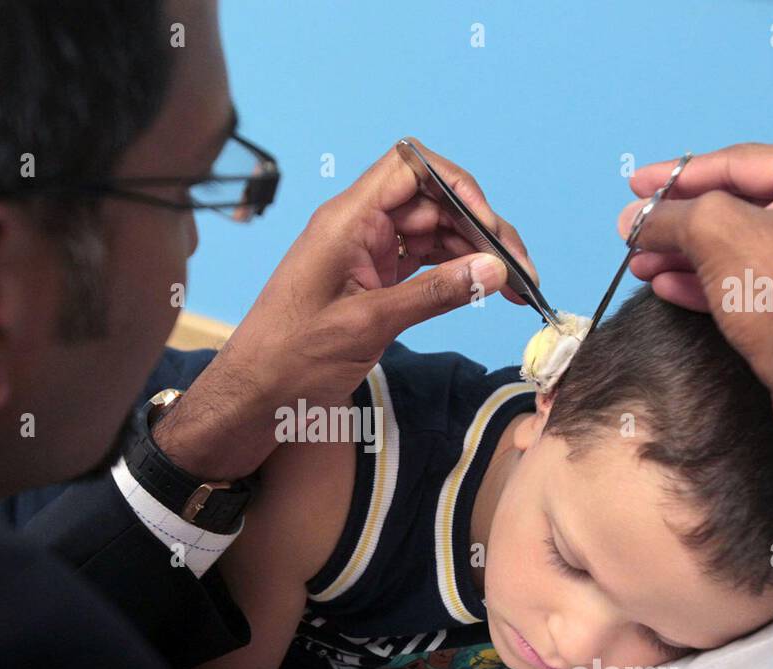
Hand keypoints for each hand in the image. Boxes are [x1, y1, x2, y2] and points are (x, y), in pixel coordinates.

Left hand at [156, 138, 535, 480]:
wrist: (251, 397)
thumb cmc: (290, 359)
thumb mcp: (367, 325)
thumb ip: (434, 294)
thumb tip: (494, 271)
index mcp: (346, 218)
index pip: (411, 167)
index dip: (458, 186)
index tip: (491, 227)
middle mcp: (357, 225)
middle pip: (433, 203)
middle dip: (481, 229)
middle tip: (521, 271)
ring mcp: (364, 252)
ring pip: (433, 233)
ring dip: (475, 255)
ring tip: (515, 288)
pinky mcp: (370, 280)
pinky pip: (421, 262)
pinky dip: (454, 274)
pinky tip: (482, 291)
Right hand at [617, 143, 772, 444]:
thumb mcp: (716, 236)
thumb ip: (670, 216)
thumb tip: (635, 218)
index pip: (741, 163)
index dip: (677, 175)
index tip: (636, 187)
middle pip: (747, 205)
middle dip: (682, 224)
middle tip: (637, 234)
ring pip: (755, 244)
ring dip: (693, 255)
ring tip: (644, 266)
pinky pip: (771, 275)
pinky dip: (722, 278)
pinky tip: (673, 286)